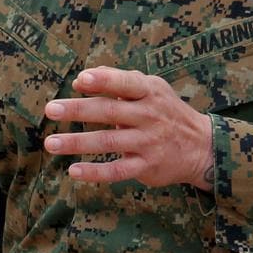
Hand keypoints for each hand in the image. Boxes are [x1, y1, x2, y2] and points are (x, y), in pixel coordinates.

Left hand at [43, 67, 213, 187]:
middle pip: (110, 112)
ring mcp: (148, 142)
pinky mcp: (147, 166)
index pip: (126, 83)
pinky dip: (95, 172)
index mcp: (149, 92)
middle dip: (78, 110)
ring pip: (109, 142)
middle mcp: (150, 116)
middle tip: (51, 110)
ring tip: (51, 143)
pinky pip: (117, 170)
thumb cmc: (165, 110)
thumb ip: (116, 80)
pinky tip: (74, 171)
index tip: (81, 80)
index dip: (104, 80)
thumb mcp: (150, 88)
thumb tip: (80, 80)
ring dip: (78, 143)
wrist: (201, 146)